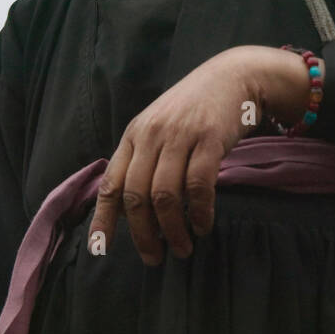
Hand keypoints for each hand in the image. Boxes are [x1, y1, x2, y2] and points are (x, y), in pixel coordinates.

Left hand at [87, 45, 315, 264]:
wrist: (233, 76)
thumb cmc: (196, 107)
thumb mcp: (160, 126)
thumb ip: (145, 157)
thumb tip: (130, 207)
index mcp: (134, 135)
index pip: (111, 183)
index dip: (104, 219)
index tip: (101, 249)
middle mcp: (152, 135)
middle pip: (136, 195)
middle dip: (142, 234)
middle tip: (155, 258)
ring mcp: (180, 136)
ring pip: (165, 195)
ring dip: (172, 230)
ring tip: (183, 248)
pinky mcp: (210, 139)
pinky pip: (198, 185)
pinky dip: (199, 212)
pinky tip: (202, 225)